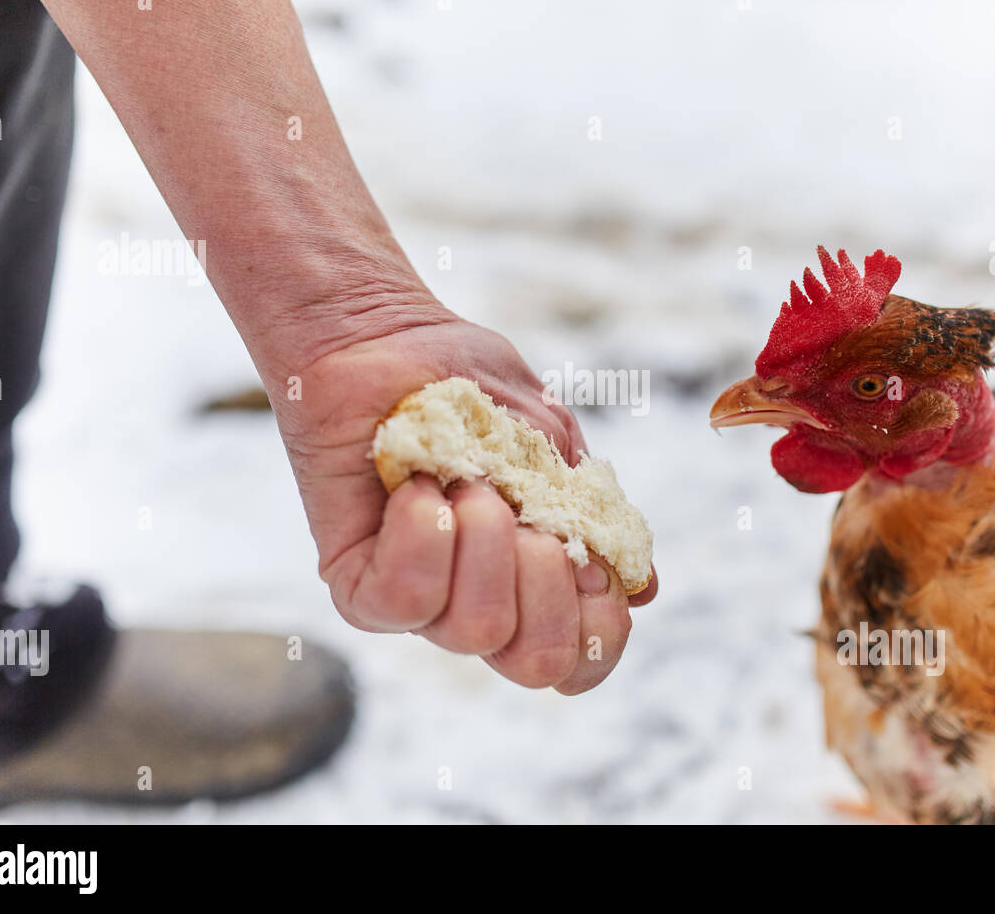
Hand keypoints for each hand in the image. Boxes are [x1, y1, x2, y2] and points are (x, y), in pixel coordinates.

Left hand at [268, 310, 657, 694]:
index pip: (578, 661)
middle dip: (546, 580)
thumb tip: (638, 589)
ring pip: (476, 630)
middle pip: (535, 662)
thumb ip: (592, 514)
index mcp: (529, 582)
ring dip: (484, 537)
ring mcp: (417, 601)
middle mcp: (474, 603)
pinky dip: (425, 531)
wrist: (381, 333)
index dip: (600, 628)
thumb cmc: (466, 381)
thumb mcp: (551, 440)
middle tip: (519, 508)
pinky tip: (417, 486)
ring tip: (462, 479)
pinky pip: (407, 600)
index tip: (588, 559)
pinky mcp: (356, 584)